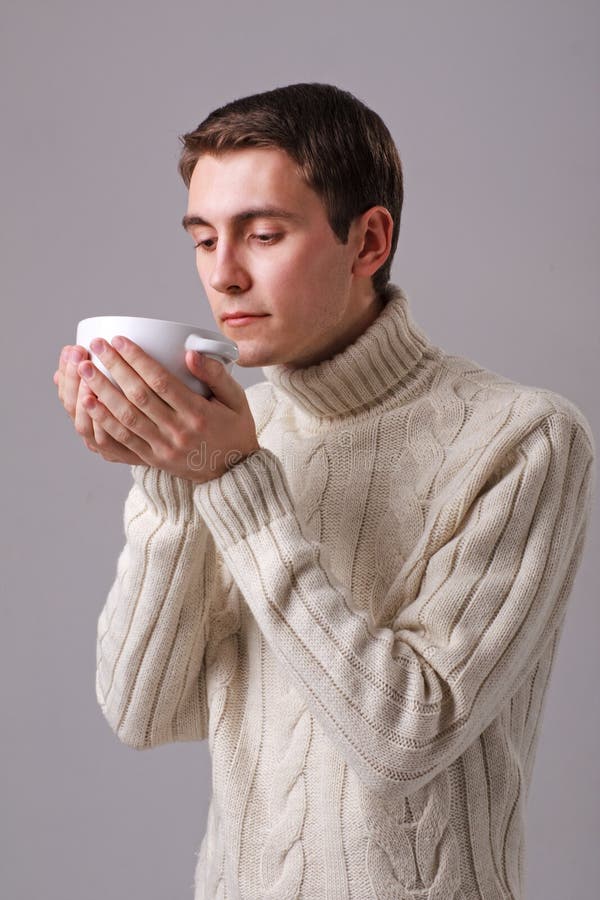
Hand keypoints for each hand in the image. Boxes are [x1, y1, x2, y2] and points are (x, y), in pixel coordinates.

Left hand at [60, 336, 259, 481]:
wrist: (233, 472)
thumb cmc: (235, 428)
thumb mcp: (236, 398)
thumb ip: (216, 374)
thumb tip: (191, 353)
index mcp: (199, 414)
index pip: (161, 382)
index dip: (137, 359)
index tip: (120, 340)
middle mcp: (178, 432)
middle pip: (138, 397)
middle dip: (114, 369)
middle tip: (96, 347)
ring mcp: (163, 448)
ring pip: (126, 418)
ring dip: (102, 392)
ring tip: (85, 370)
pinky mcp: (152, 459)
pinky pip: (122, 440)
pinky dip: (103, 420)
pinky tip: (88, 403)